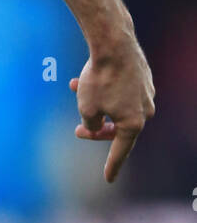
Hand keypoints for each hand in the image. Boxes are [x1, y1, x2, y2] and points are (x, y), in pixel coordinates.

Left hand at [69, 40, 154, 182]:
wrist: (113, 42)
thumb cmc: (100, 79)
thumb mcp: (87, 109)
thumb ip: (90, 125)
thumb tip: (95, 126)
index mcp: (134, 123)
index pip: (121, 151)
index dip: (112, 166)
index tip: (108, 180)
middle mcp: (145, 109)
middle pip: (118, 127)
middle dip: (95, 129)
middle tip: (77, 131)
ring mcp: (146, 92)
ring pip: (116, 105)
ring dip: (95, 102)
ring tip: (74, 90)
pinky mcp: (142, 77)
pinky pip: (120, 89)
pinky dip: (103, 88)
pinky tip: (83, 78)